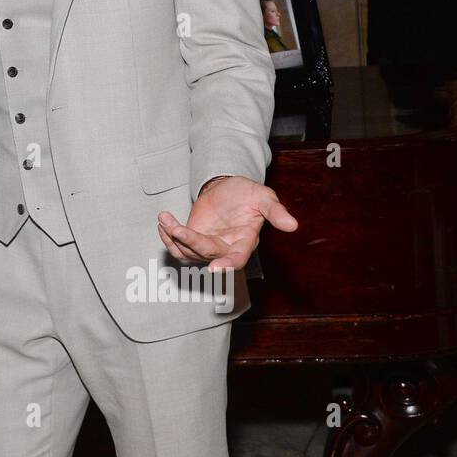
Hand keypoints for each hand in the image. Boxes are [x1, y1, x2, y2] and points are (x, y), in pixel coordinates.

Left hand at [156, 176, 296, 271]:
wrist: (228, 189)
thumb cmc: (247, 194)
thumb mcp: (263, 197)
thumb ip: (275, 211)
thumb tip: (293, 225)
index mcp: (245, 241)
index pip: (237, 259)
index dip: (227, 265)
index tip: (214, 268)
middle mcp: (226, 248)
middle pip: (206, 254)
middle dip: (190, 243)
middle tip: (176, 228)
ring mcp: (208, 246)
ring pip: (189, 253)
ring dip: (174, 239)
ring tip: (165, 219)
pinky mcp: (193, 240)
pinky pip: (178, 248)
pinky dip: (168, 238)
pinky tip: (163, 223)